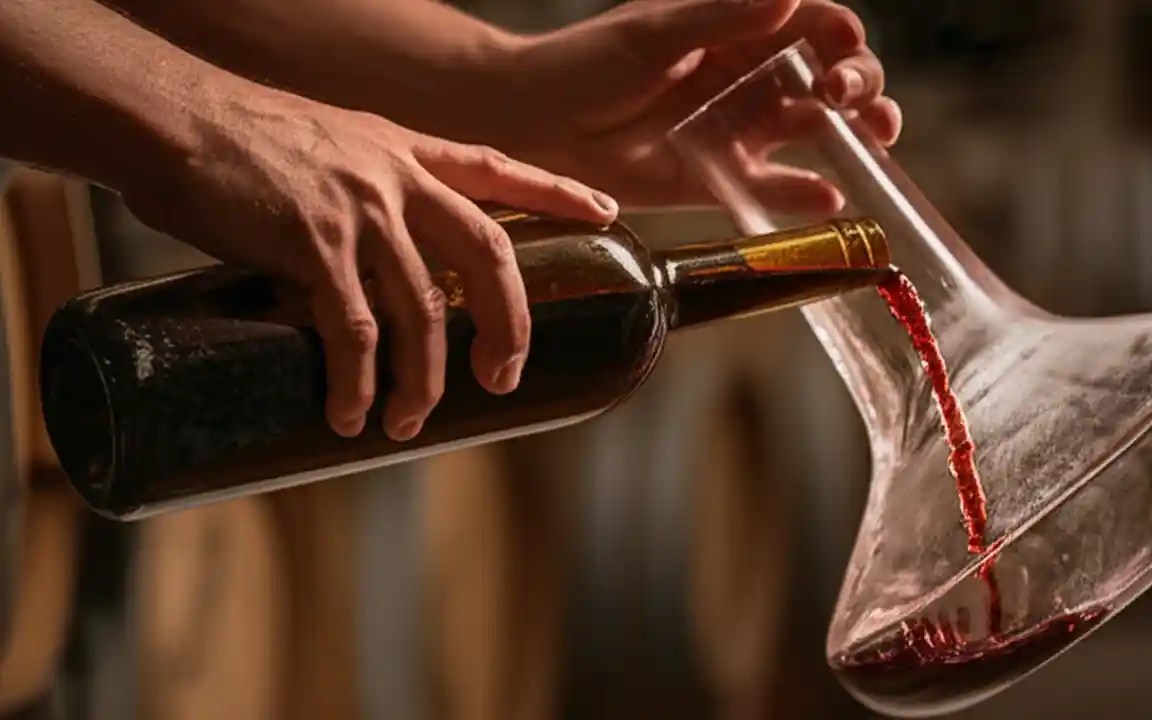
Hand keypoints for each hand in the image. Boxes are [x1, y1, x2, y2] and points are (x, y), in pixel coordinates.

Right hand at [122, 85, 617, 440]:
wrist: (173, 119)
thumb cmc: (240, 140)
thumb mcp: (329, 148)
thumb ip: (365, 202)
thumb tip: (367, 278)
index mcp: (407, 152)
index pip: (503, 168)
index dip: (559, 191)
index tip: (607, 212)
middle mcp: (398, 179)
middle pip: (489, 256)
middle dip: (509, 325)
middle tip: (502, 378)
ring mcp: (362, 212)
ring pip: (424, 310)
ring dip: (423, 379)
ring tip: (408, 422)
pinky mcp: (314, 246)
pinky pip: (356, 331)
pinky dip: (359, 381)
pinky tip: (351, 413)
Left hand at [493, 0, 899, 209]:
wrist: (535, 126)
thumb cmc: (587, 64)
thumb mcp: (654, 32)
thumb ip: (721, 16)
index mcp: (738, 30)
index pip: (814, 26)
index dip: (841, 37)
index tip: (845, 51)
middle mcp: (748, 78)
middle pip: (829, 79)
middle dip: (860, 85)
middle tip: (853, 98)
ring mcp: (739, 130)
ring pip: (816, 131)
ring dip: (854, 135)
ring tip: (874, 142)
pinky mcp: (721, 178)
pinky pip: (774, 187)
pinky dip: (805, 194)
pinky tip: (830, 198)